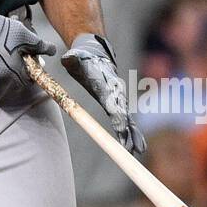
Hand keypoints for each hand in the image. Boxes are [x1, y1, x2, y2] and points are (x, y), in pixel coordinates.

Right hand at [0, 2, 54, 92]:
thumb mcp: (24, 35)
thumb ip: (39, 45)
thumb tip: (52, 51)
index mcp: (13, 71)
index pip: (28, 80)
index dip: (33, 69)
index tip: (33, 57)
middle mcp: (1, 75)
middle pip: (17, 69)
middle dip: (22, 55)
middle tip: (22, 40)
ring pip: (6, 63)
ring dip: (11, 51)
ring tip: (10, 33)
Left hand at [61, 33, 144, 154]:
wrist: (96, 55)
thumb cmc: (83, 59)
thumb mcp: (75, 58)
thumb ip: (72, 59)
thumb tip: (68, 58)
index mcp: (106, 86)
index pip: (113, 104)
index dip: (117, 116)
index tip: (121, 128)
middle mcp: (115, 94)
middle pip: (123, 116)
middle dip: (127, 132)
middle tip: (131, 148)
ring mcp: (118, 99)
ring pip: (128, 120)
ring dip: (133, 136)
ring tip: (138, 151)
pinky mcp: (117, 104)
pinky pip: (126, 121)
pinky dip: (132, 133)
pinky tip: (137, 146)